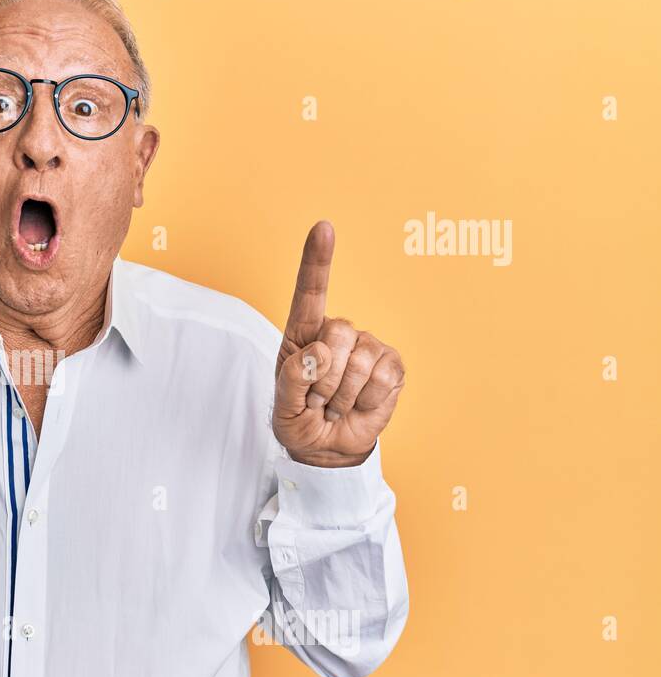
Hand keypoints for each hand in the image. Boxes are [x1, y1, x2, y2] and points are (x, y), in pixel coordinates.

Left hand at [273, 221, 404, 467]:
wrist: (327, 449)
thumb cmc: (299, 420)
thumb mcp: (283, 407)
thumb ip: (292, 380)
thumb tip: (319, 352)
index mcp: (303, 335)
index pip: (310, 292)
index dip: (318, 260)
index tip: (324, 228)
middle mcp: (337, 334)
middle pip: (336, 334)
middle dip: (323, 378)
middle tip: (317, 400)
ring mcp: (367, 347)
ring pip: (359, 361)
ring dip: (342, 395)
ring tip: (334, 406)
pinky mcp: (392, 366)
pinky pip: (383, 378)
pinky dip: (367, 401)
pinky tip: (358, 406)